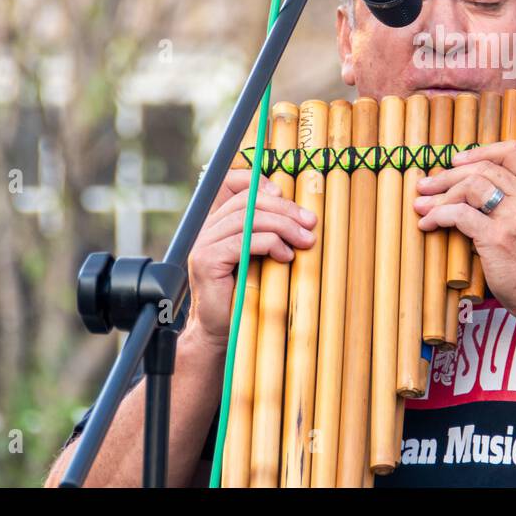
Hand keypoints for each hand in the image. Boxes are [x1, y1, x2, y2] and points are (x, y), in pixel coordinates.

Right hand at [187, 169, 316, 345]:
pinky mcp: (206, 261)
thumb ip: (270, 233)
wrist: (220, 331)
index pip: (235, 186)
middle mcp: (207, 229)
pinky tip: (285, 256)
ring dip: (283, 226)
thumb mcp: (261, 257)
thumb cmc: (245, 294)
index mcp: (218, 223)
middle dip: (285, 209)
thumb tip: (302, 215)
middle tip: (311, 223)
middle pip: (249, 202)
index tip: (287, 195)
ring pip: (248, 219)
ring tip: (306, 241)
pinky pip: (243, 242)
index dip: (261, 184)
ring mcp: (204, 244)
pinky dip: (269, 244)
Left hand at [413, 140, 515, 324]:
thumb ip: (515, 202)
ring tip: (421, 205)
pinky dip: (438, 216)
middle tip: (426, 185)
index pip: (512, 152)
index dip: (480, 151)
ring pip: (470, 186)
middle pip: (482, 169)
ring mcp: (514, 217)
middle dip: (448, 174)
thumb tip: (471, 190)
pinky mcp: (497, 238)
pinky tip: (427, 224)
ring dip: (439, 195)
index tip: (456, 160)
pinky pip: (460, 215)